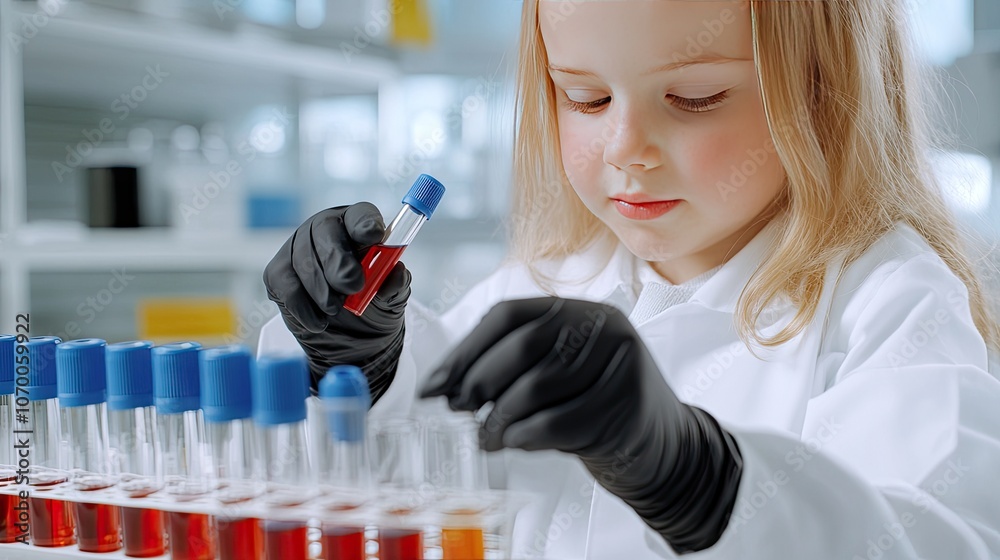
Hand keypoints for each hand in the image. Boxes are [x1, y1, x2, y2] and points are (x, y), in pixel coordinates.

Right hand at [263, 203, 409, 401]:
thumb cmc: (372, 304)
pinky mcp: (278, 271)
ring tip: (336, 309)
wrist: (350, 336)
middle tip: (353, 286)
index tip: (373, 236)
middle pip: (326, 230)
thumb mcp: (391, 299)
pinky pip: (285, 283)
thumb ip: (395, 285)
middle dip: (338, 259)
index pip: (360, 215)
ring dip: (322, 289)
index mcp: (358, 226)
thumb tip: (397, 272)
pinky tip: (318, 321)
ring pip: (304, 259)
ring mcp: (298, 246)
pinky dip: (303, 306)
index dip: (365, 223)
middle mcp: (326, 227)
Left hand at [419, 297, 741, 551]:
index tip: (434, 383)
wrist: (663, 446)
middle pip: (522, 345)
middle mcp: (604, 327)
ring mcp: (619, 364)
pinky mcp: (625, 406)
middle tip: (455, 407)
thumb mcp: (558, 372)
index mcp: (580, 309)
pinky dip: (523, 436)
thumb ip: (512, 366)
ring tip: (484, 435)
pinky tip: (511, 443)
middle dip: (478, 379)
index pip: (510, 316)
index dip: (466, 349)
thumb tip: (444, 382)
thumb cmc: (594, 406)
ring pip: (537, 386)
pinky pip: (556, 422)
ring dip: (498, 417)